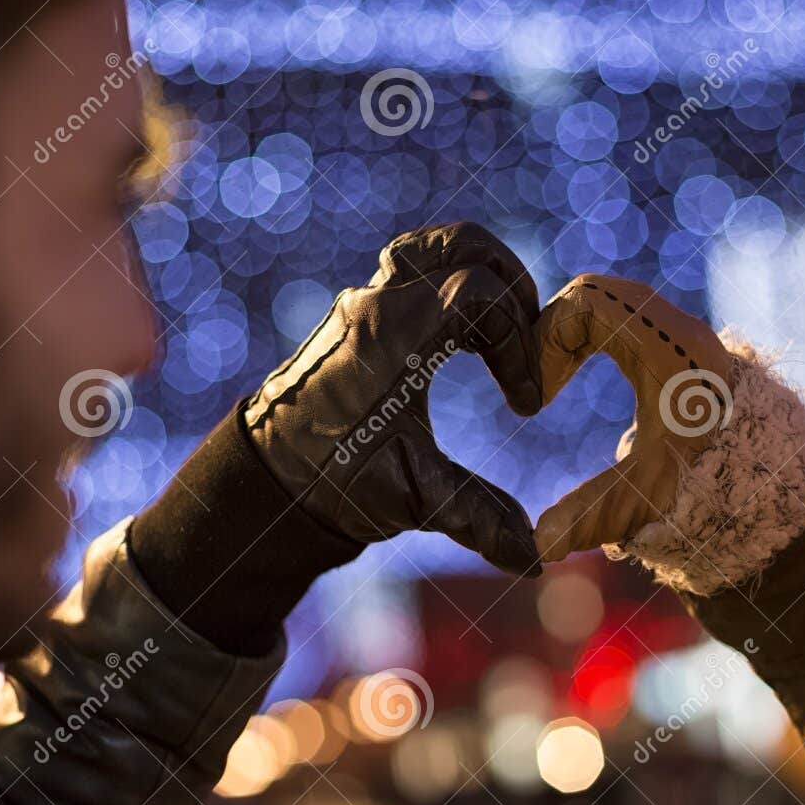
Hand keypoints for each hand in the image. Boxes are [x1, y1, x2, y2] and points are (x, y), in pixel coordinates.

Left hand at [245, 223, 543, 575]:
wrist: (270, 481)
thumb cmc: (339, 485)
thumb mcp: (413, 501)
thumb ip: (480, 520)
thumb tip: (534, 558)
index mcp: (393, 337)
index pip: (480, 297)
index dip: (518, 344)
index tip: (525, 406)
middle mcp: (376, 307)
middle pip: (460, 245)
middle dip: (511, 281)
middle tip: (531, 331)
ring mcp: (364, 306)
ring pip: (431, 249)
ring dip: (479, 273)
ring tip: (505, 324)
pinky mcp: (359, 318)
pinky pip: (413, 273)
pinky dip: (452, 288)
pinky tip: (470, 339)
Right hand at [532, 275, 734, 562]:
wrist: (777, 483)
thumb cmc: (715, 486)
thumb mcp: (647, 497)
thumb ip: (591, 516)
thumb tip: (539, 544)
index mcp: (669, 349)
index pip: (589, 302)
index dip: (550, 337)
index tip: (544, 392)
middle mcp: (679, 331)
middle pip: (597, 296)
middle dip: (556, 333)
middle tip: (540, 379)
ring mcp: (682, 335)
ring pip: (613, 306)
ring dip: (575, 337)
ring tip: (554, 381)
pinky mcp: (682, 348)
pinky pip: (627, 320)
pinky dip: (595, 340)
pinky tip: (580, 377)